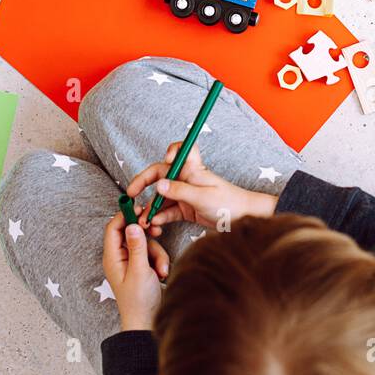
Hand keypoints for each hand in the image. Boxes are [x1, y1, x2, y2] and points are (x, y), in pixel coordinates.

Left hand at [102, 211, 169, 330]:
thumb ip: (137, 246)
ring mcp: (132, 262)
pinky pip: (153, 254)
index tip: (140, 209)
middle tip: (157, 233)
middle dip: (147, 236)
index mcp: (112, 258)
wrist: (147, 323)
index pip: (114, 228)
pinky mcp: (143, 267)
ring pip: (146, 244)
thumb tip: (132, 224)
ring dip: (157, 254)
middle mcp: (120, 258)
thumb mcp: (140, 271)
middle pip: (132, 233)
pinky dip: (160, 261)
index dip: (125, 216)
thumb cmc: (139, 301)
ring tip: (160, 270)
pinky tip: (162, 274)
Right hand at [126, 144, 277, 233]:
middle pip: (161, 175)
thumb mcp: (202, 197)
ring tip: (143, 220)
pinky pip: (168, 211)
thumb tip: (157, 185)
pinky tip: (154, 225)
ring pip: (162, 196)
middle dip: (144, 183)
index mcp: (193, 169)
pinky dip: (160, 217)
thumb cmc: (229, 203)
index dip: (171, 151)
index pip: (182, 149)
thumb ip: (179, 191)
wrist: (244, 220)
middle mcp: (187, 179)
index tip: (165, 161)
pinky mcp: (186, 209)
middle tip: (130, 194)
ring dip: (151, 207)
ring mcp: (186, 194)